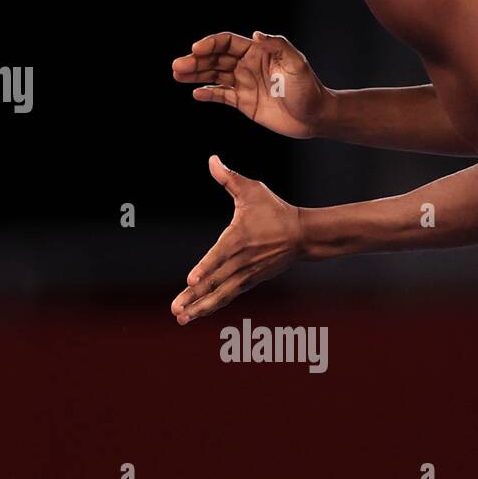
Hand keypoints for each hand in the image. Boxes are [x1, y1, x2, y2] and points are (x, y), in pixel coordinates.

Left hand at [172, 156, 302, 323]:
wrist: (302, 235)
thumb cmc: (274, 210)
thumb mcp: (253, 190)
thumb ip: (230, 178)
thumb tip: (212, 160)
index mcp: (238, 240)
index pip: (219, 256)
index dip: (205, 268)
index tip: (191, 280)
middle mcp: (241, 261)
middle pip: (215, 283)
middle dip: (194, 299)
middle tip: (175, 311)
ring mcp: (246, 274)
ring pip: (221, 295)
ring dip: (201, 308)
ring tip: (181, 318)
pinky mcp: (250, 281)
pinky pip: (229, 296)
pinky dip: (213, 305)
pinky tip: (198, 313)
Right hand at [173, 31, 331, 139]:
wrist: (315, 116)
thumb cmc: (309, 88)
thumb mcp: (297, 64)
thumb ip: (278, 46)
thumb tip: (255, 34)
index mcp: (258, 51)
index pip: (227, 42)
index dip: (210, 44)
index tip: (196, 50)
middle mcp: (247, 65)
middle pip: (215, 58)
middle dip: (195, 61)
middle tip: (177, 66)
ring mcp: (243, 83)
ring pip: (214, 75)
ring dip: (195, 74)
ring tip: (177, 75)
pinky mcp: (243, 102)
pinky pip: (221, 95)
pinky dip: (208, 93)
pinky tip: (196, 93)